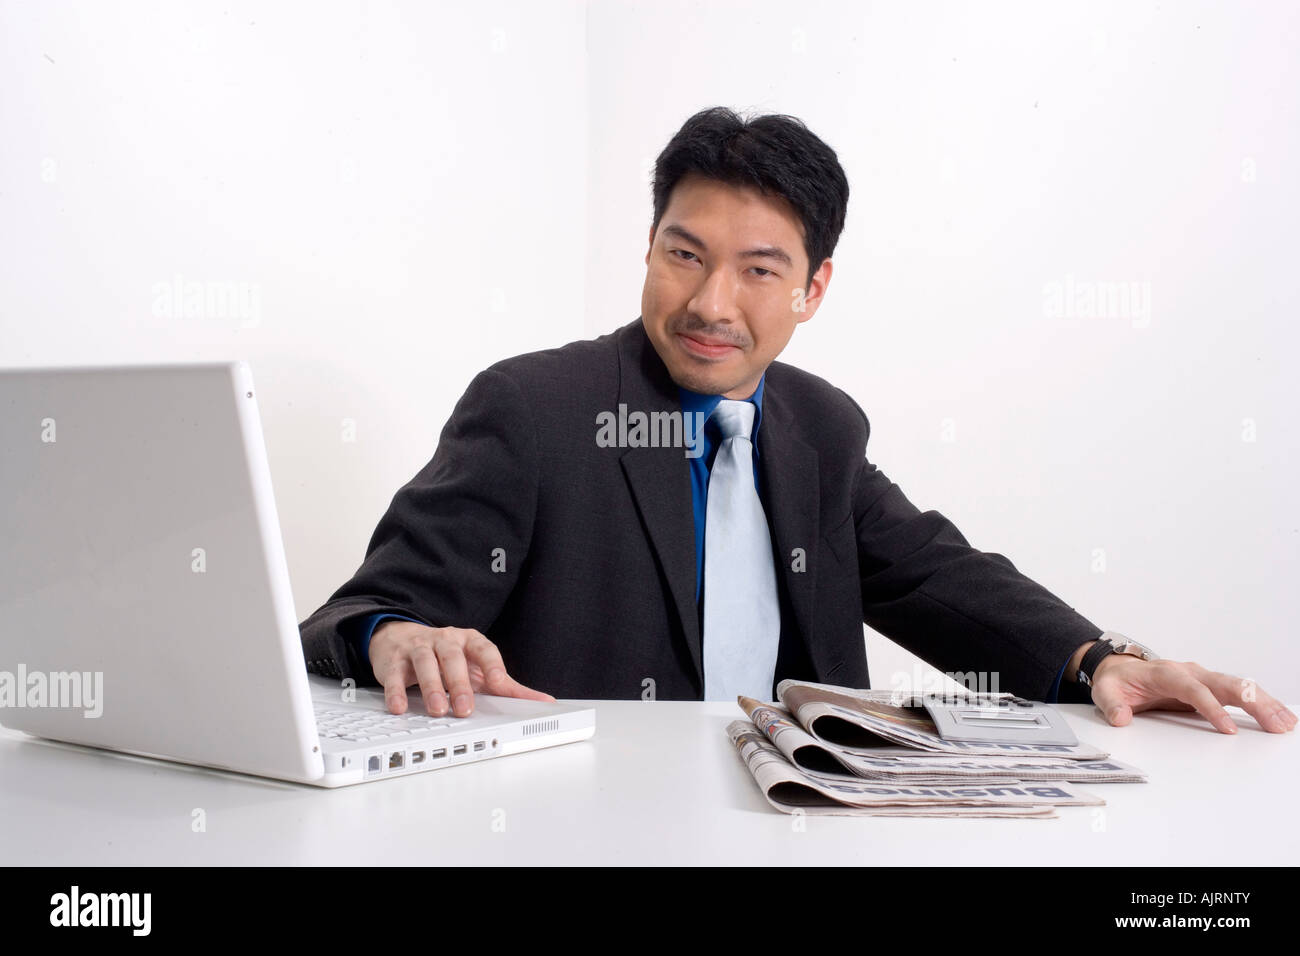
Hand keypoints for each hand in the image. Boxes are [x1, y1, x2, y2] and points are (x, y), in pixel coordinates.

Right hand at [369, 619, 554, 716]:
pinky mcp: (394, 659)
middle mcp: (445, 640)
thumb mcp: (478, 669)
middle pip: (453, 657)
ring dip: (431, 687)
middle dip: (459, 684)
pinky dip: (397, 690)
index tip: (500, 684)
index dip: (493, 665)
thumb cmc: (447, 658)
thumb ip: (508, 686)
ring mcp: (418, 647)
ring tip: (437, 710)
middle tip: (465, 709)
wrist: (401, 638)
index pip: (484, 649)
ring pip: (425, 663)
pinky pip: (395, 674)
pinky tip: (400, 707)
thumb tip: (545, 701)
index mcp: (469, 641)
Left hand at [1088, 654, 1296, 733]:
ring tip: (1286, 723)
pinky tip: (1279, 716)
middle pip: (1225, 683)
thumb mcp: (1106, 692)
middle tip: (1275, 724)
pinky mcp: (1210, 686)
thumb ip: (1112, 705)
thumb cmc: (1117, 681)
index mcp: (1165, 673)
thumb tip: (1121, 719)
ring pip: (1238, 686)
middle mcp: (1189, 672)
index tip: (1227, 728)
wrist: (1120, 668)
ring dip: (1264, 703)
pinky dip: (1260, 703)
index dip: (1210, 707)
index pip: (1192, 688)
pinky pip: (1239, 692)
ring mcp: (1202, 677)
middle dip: (1251, 702)